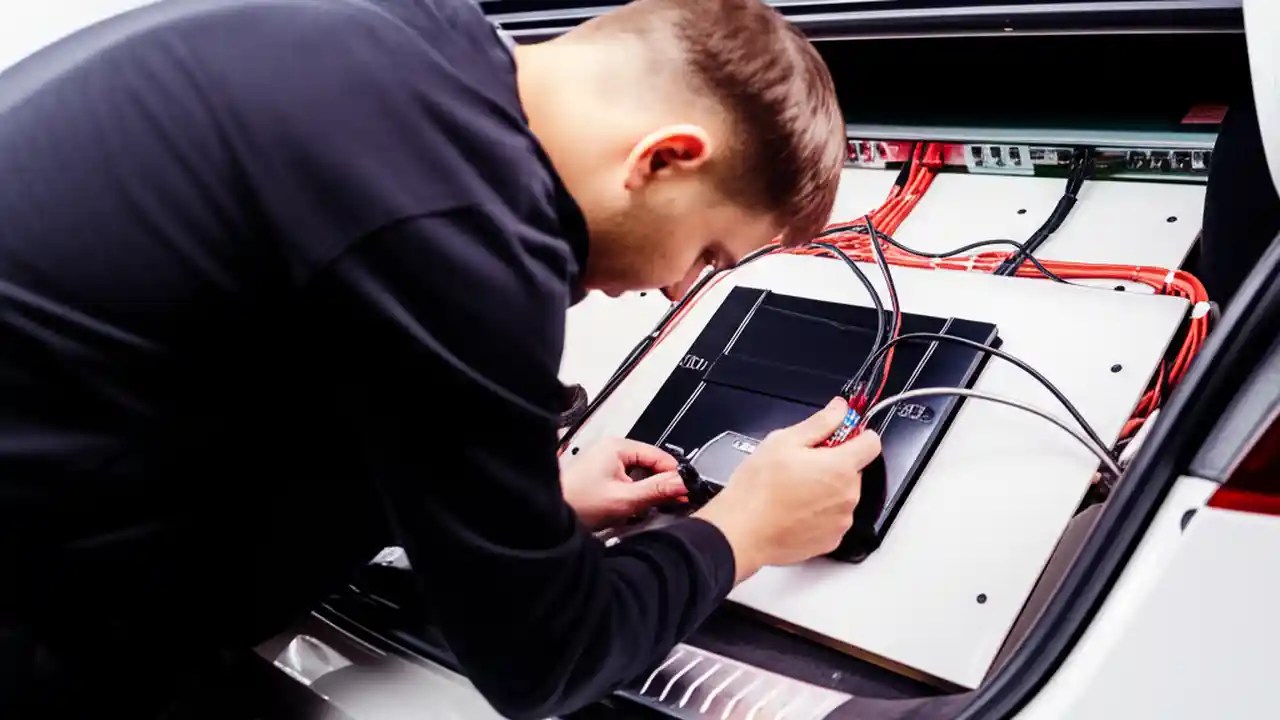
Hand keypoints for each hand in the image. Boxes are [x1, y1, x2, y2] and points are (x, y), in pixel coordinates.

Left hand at [561, 439, 688, 529]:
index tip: (684, 493)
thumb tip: (683, 483)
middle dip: (658, 486)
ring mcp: (604, 461)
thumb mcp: (625, 499)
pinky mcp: (598, 475)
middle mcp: (611, 449)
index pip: (659, 455)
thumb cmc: (578, 503)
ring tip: (642, 509)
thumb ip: (657, 490)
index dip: (673, 475)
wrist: (549, 515)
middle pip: (649, 465)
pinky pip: (625, 481)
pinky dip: (631, 495)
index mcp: (618, 446)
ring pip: (638, 475)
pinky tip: (628, 509)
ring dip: (643, 492)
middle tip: (668, 505)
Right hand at [694, 398, 880, 582]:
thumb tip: (839, 409)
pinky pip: (833, 518)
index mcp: (840, 467)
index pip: (871, 442)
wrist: (742, 532)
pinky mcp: (830, 540)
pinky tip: (794, 509)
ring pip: (842, 495)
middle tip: (801, 464)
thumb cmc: (758, 489)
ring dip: (826, 489)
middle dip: (833, 464)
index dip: (856, 435)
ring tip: (793, 490)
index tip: (840, 435)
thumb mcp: (783, 441)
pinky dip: (819, 513)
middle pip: (853, 470)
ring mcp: (841, 521)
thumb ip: (820, 423)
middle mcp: (848, 496)